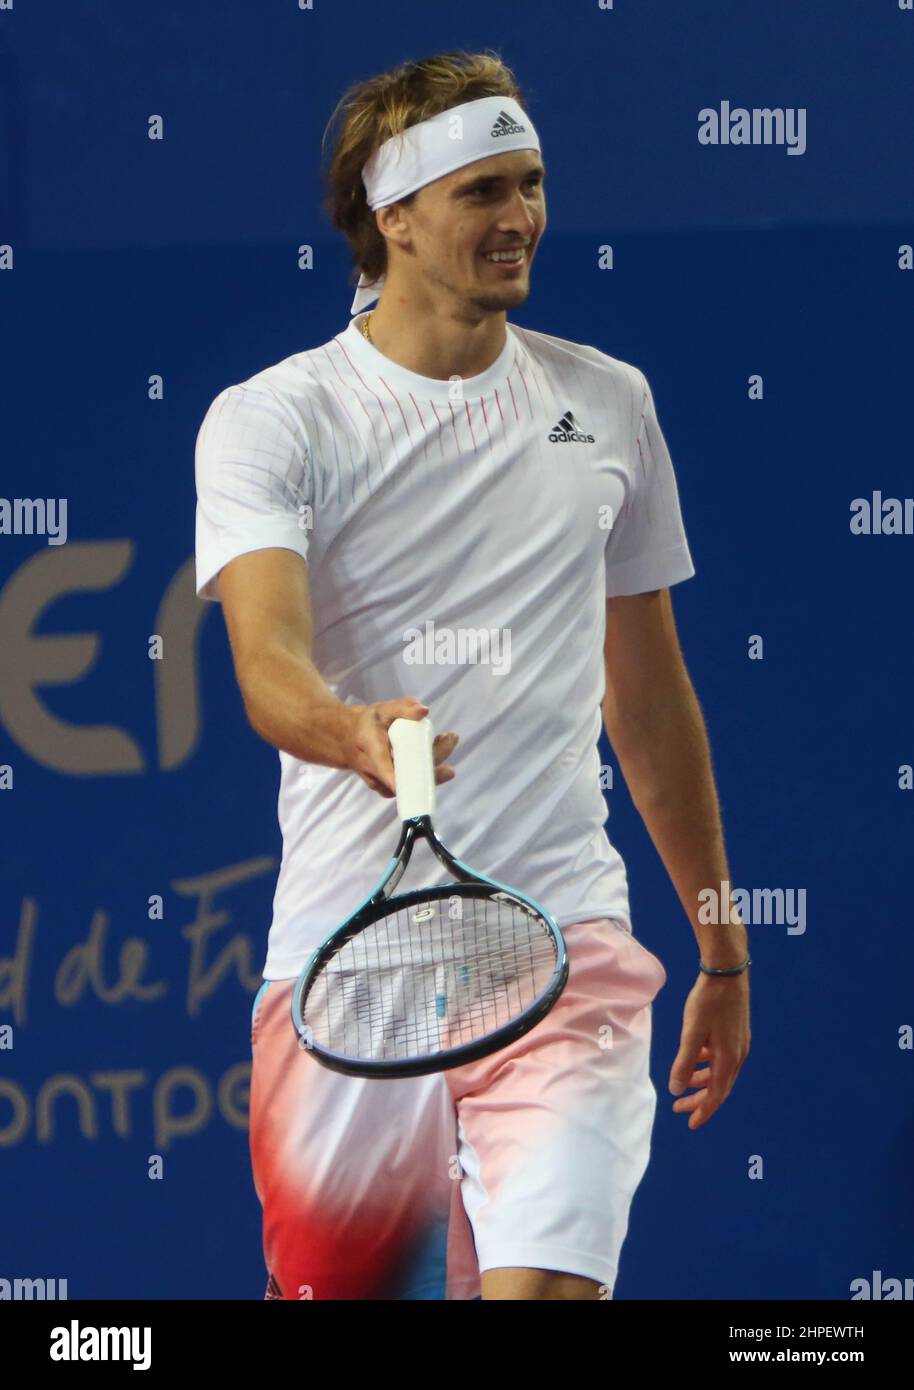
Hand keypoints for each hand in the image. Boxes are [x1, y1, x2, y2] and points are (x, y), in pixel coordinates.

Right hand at [347, 696, 458, 797]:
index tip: (428, 777)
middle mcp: (375, 773)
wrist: (347, 740)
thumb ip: (402, 708)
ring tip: (447, 739)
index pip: (388, 771)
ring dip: (434, 765)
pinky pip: (411, 784)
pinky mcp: (390, 789)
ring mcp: (382, 785)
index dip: (407, 779)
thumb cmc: (368, 723)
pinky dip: (427, 770)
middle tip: (451, 737)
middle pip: (410, 775)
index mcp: (371, 751)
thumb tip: (425, 711)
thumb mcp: (382, 710)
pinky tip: (436, 750)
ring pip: (413, 782)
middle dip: (435, 759)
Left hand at [668, 971, 750, 1128]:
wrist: (727, 971)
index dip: (703, 1111)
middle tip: (680, 1109)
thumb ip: (684, 1062)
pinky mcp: (735, 1033)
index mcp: (728, 1059)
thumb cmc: (708, 1001)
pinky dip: (707, 1064)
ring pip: (719, 1072)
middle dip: (699, 1100)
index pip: (716, 1095)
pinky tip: (694, 1058)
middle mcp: (738, 1055)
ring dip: (701, 1081)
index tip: (690, 1124)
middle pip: (719, 1087)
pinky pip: (721, 1058)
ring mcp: (738, 1044)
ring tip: (682, 1086)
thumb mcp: (692, 1033)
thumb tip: (677, 1089)